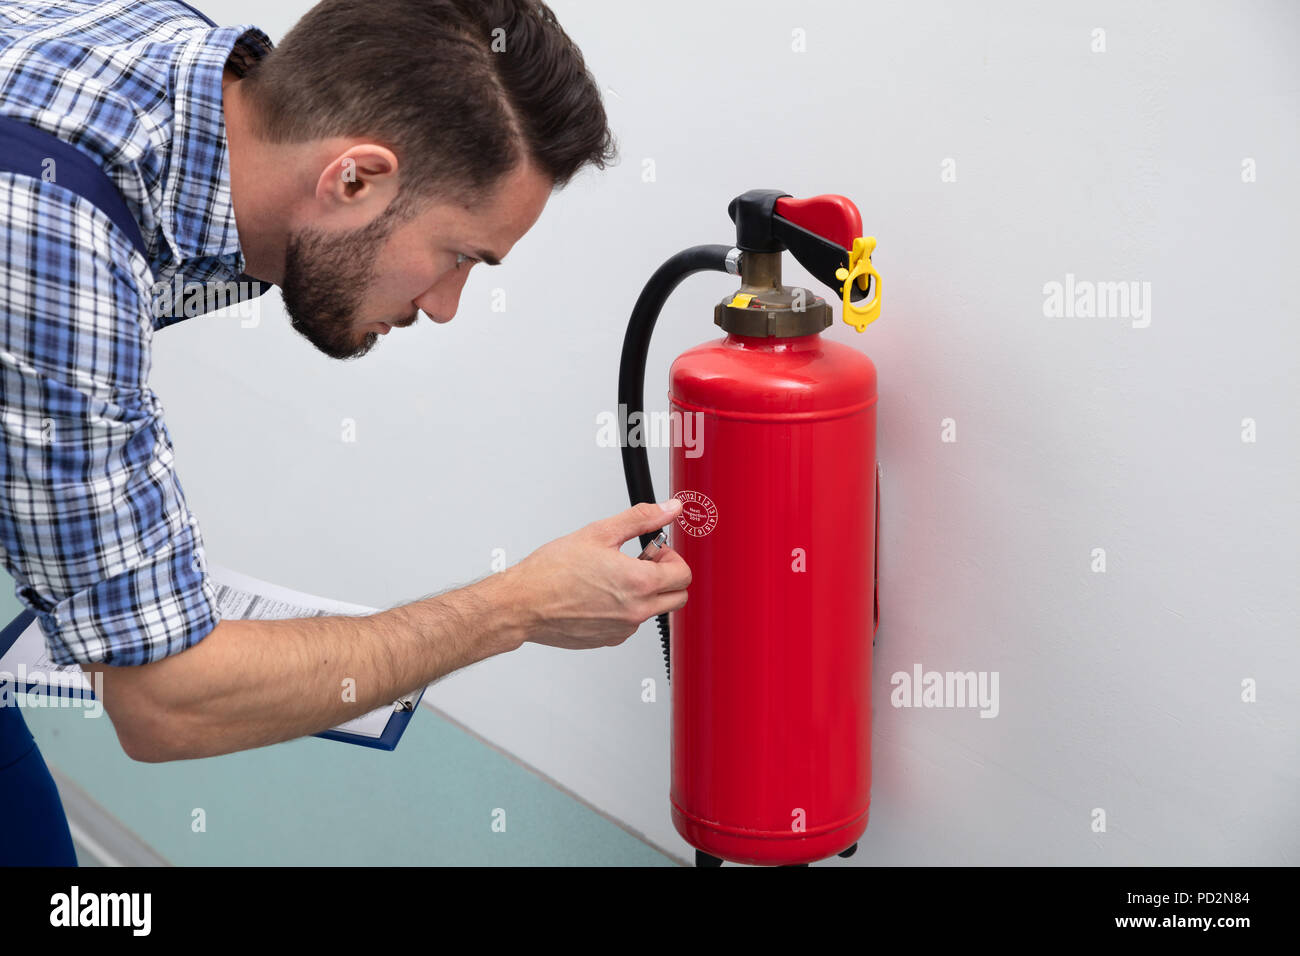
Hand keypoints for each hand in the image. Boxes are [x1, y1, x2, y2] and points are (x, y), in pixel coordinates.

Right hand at [504, 499, 690, 648]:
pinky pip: (631, 624)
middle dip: (666, 576)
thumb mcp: (600, 532)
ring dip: (645, 593)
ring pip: (654, 611)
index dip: (671, 556)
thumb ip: (641, 519)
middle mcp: (636, 611)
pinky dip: (625, 609)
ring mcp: (623, 629)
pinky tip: (601, 594)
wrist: (523, 603)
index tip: (654, 550)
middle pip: (677, 597)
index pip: (683, 574)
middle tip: (641, 562)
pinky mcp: (609, 639)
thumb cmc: (552, 571)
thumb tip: (668, 509)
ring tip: (613, 576)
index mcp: (638, 583)